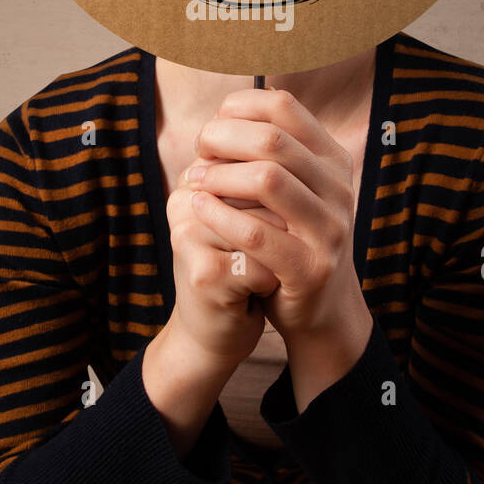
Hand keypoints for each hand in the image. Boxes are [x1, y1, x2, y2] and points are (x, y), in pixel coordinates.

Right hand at [164, 151, 284, 370]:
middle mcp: (184, 202)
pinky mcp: (203, 274)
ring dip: (281, 248)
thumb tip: (300, 151)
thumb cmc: (237, 268)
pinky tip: (257, 291)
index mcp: (193, 180)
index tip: (272, 220)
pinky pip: (263, 265)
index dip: (281, 193)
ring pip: (266, 224)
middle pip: (263, 188)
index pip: (256, 160)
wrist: (211, 333)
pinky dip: (272, 281)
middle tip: (272, 246)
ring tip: (265, 264)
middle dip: (284, 221)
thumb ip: (260, 180)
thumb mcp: (244, 217)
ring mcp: (189, 236)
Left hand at [187, 89, 371, 347]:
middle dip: (223, 139)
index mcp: (333, 160)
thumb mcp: (292, 189)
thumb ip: (269, 153)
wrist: (322, 310)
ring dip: (220, 176)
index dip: (239, 108)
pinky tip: (199, 209)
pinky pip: (258, 234)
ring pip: (268, 180)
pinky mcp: (312, 270)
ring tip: (194, 181)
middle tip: (198, 153)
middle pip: (272, 139)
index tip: (213, 128)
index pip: (284, 107)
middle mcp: (339, 189)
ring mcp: (330, 230)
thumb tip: (224, 111)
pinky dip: (220, 217)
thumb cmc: (292, 238)